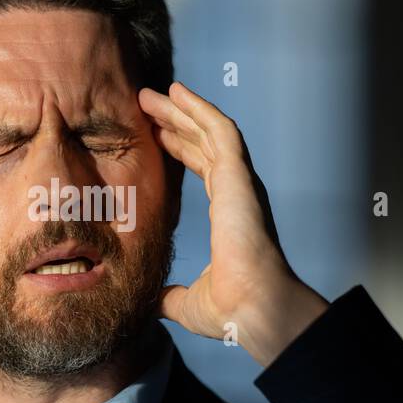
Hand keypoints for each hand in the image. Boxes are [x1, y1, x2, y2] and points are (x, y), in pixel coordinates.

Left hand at [138, 81, 328, 365]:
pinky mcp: (238, 177)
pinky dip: (200, 108)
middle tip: (148, 103)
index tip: (157, 135)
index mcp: (230, 214)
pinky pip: (220, 130)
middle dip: (177, 121)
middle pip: (205, 144)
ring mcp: (240, 182)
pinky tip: (178, 92)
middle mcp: (237, 193)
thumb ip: (168, 296)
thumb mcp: (186, 302)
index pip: (204, 170)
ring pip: (211, 130)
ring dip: (184, 108)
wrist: (254, 309)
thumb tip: (150, 302)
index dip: (181, 149)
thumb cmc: (231, 311)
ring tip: (156, 91)